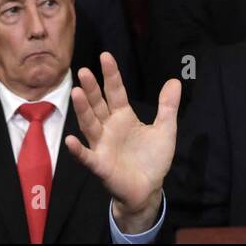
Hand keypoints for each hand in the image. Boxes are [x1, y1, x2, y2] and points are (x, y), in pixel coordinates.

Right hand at [64, 52, 180, 234]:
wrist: (149, 189)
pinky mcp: (100, 165)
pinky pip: (87, 156)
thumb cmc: (153, 158)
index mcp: (123, 116)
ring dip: (82, 110)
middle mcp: (108, 127)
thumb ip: (167, 107)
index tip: (105, 56)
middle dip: (91, 88)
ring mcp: (102, 145)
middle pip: (98, 104)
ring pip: (89, 124)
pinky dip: (78, 150)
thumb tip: (175, 80)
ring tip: (76, 93)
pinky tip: (70, 140)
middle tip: (83, 71)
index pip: (115, 91)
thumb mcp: (165, 130)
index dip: (111, 75)